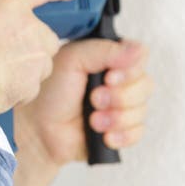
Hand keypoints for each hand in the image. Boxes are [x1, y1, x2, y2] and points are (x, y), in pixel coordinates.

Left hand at [15, 39, 152, 165]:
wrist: (39, 128)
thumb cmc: (50, 91)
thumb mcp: (73, 60)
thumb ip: (105, 50)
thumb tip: (137, 50)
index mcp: (108, 58)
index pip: (140, 55)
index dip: (130, 69)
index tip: (109, 78)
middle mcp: (119, 80)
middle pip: (145, 84)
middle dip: (119, 96)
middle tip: (94, 99)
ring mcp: (121, 106)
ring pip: (142, 110)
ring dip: (115, 117)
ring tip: (92, 119)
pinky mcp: (121, 130)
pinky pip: (138, 133)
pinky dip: (121, 135)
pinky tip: (103, 134)